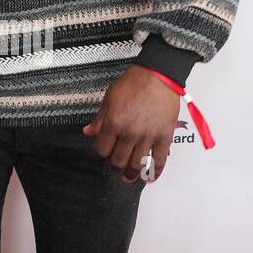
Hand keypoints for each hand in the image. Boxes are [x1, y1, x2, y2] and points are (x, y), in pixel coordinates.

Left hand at [82, 66, 179, 182]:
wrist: (158, 75)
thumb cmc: (134, 83)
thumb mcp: (109, 98)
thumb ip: (99, 119)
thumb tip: (88, 132)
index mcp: (114, 123)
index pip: (101, 150)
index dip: (101, 152)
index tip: (105, 151)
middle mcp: (130, 132)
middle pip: (118, 161)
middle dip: (115, 164)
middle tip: (116, 163)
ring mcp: (148, 136)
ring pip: (136, 165)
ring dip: (131, 173)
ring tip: (129, 175)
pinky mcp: (165, 136)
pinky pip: (159, 160)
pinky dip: (154, 172)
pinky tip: (150, 177)